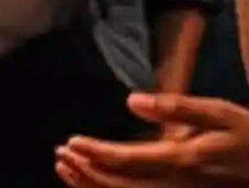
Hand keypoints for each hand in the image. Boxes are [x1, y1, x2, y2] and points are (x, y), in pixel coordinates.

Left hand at [56, 93, 248, 186]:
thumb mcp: (220, 114)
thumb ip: (176, 107)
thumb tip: (132, 101)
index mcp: (182, 161)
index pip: (126, 160)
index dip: (95, 153)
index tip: (71, 143)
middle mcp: (176, 185)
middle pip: (119, 186)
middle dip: (86, 171)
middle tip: (60, 154)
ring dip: (93, 185)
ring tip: (67, 168)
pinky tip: (97, 181)